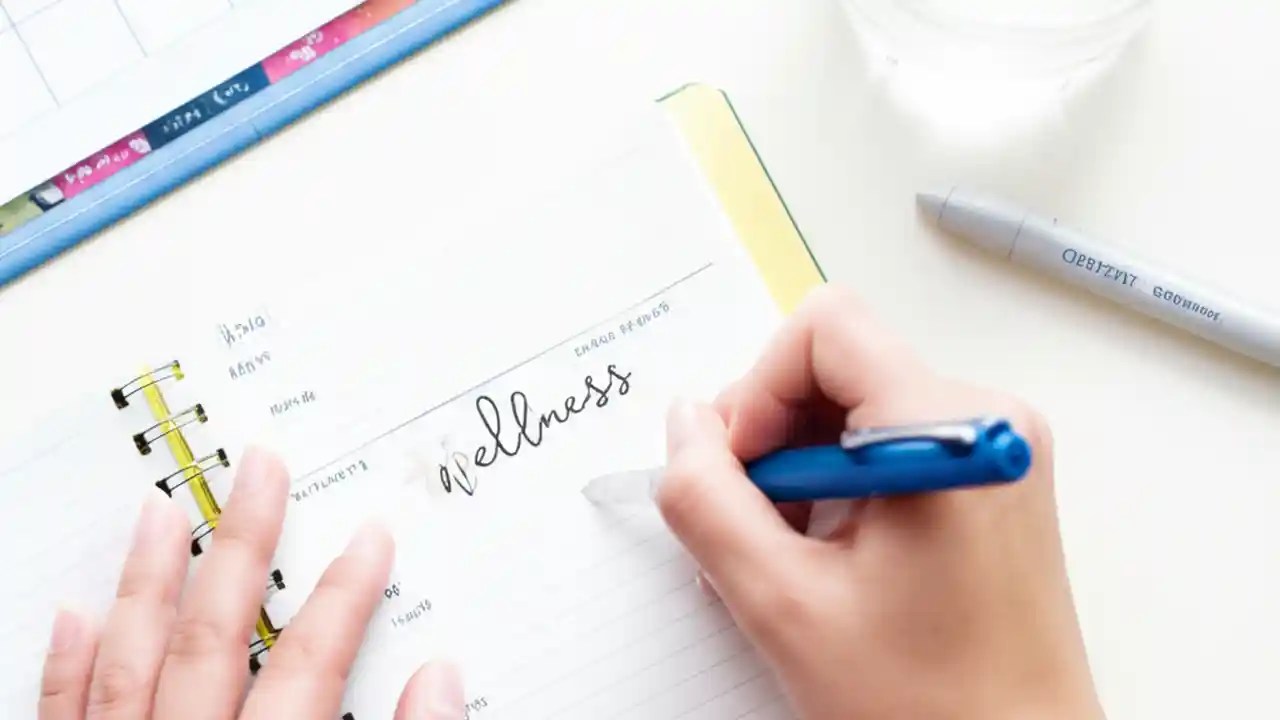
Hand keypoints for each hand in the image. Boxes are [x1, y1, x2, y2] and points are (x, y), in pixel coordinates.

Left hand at [38, 447, 465, 719]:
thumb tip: (441, 680)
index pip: (311, 666)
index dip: (346, 596)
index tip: (371, 537)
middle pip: (215, 638)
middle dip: (242, 544)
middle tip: (260, 468)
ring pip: (131, 661)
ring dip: (148, 581)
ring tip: (158, 508)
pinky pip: (63, 719)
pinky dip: (66, 666)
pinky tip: (72, 612)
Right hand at [656, 286, 1103, 719]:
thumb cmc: (931, 706)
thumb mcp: (784, 603)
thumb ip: (709, 501)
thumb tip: (684, 426)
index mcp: (951, 429)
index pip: (825, 328)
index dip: (758, 389)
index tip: (742, 472)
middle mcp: (988, 417)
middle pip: (837, 364)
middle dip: (772, 438)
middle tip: (755, 528)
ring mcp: (993, 447)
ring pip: (853, 406)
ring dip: (799, 470)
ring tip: (792, 558)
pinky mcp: (986, 478)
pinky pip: (885, 442)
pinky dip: (835, 487)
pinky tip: (827, 557)